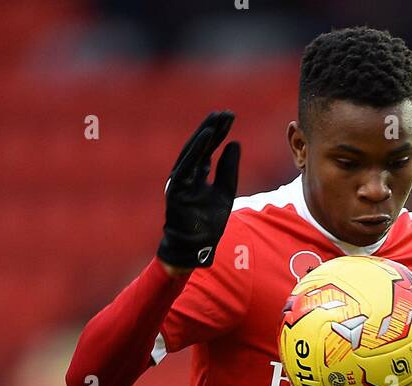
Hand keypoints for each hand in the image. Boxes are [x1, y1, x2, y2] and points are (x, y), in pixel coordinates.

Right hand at [157, 111, 240, 271]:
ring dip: (205, 133)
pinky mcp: (176, 188)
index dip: (218, 132)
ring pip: (192, 151)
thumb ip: (228, 169)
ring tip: (217, 118)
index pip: (208, 148)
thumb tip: (235, 143)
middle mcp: (186, 173)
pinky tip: (207, 135)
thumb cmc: (207, 223)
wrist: (194, 247)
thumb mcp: (225, 192)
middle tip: (226, 112)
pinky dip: (197, 149)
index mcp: (196, 174)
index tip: (230, 117)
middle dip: (213, 128)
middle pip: (200, 146)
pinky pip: (187, 164)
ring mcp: (179, 180)